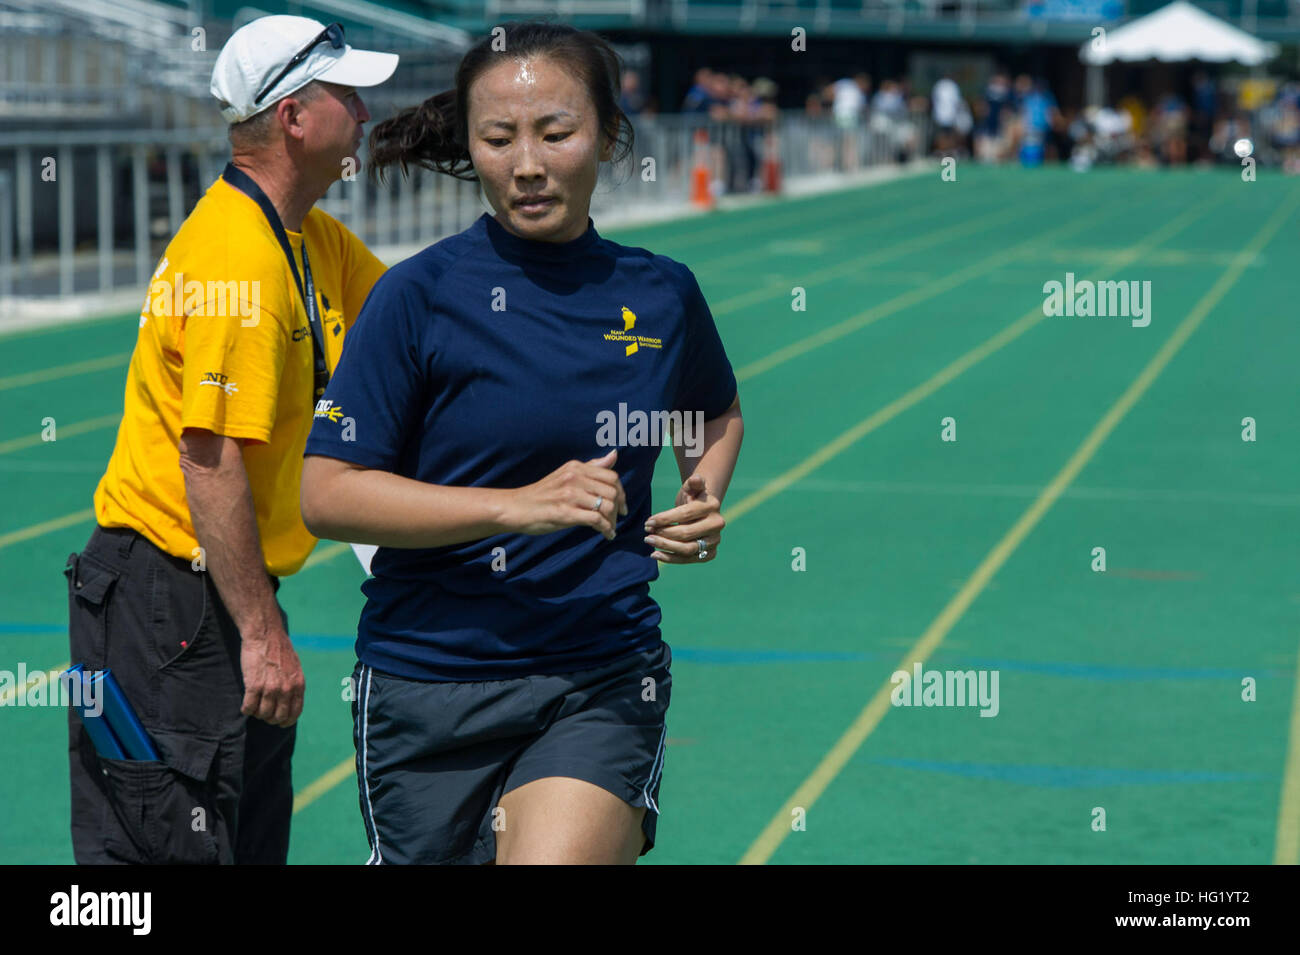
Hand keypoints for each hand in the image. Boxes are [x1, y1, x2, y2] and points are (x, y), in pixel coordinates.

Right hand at [240, 628, 304, 726]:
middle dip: (270, 718)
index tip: (279, 722)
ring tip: (254, 706)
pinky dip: (246, 709)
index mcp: (298, 685)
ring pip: (262, 714)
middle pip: (278, 717)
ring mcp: (270, 688)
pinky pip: (249, 707)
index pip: (295, 713)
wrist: (265, 634)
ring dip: (257, 713)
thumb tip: (290, 699)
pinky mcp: (254, 685)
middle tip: (263, 713)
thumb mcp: (295, 667)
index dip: (286, 721)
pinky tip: (245, 705)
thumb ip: (293, 684)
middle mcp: (286, 689)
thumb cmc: (279, 649)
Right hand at [506, 449, 628, 540]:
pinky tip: (606, 534)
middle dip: (618, 508)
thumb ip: (591, 467)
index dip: (621, 492)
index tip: (622, 505)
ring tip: (609, 528)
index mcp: (576, 467)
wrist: (516, 508)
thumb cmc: (542, 494)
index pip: (611, 476)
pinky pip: (596, 520)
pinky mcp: (565, 513)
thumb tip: (614, 455)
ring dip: (612, 521)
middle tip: (615, 520)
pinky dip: (606, 529)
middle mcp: (574, 478)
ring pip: (607, 506)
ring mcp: (569, 495)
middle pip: (612, 492)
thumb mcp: (566, 475)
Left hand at [644, 473, 723, 563]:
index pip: (685, 514)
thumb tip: (696, 479)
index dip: (665, 518)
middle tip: (647, 533)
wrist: (702, 512)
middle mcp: (717, 525)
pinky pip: (688, 559)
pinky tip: (655, 554)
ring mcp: (715, 541)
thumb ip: (693, 483)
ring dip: (665, 547)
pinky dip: (670, 559)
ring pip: (687, 549)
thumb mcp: (691, 488)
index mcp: (712, 506)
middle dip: (663, 533)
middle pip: (686, 533)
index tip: (649, 521)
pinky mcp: (710, 554)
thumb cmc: (692, 498)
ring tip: (649, 541)